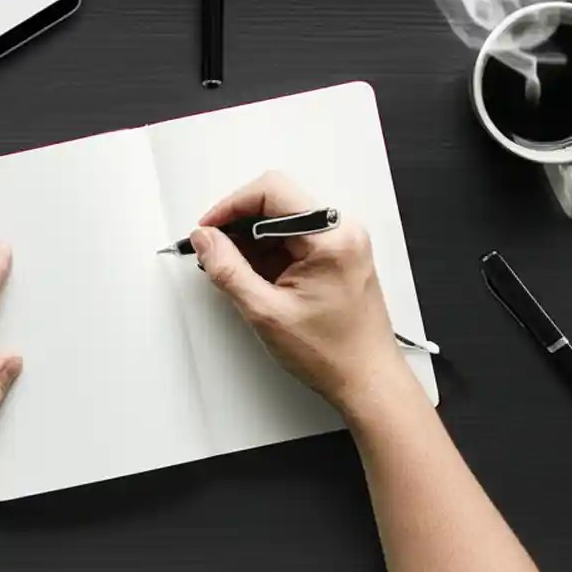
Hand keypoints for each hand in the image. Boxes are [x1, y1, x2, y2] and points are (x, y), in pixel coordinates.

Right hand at [190, 172, 407, 414]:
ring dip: (253, 240)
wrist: (367, 379)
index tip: (209, 229)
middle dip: (240, 224)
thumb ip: (228, 270)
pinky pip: (296, 237)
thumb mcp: (266, 312)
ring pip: (284, 219)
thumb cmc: (332, 354)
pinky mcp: (338, 254)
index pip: (273, 191)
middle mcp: (343, 230)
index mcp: (331, 238)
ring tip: (236, 272)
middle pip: (278, 201)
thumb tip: (205, 239)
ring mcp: (343, 241)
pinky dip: (270, 251)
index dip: (232, 205)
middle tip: (214, 251)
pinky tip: (257, 278)